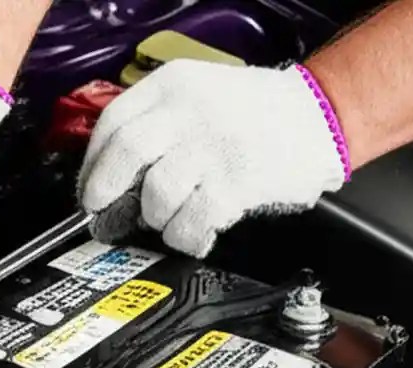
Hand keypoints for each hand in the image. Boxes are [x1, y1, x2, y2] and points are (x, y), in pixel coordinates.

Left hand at [78, 60, 348, 256]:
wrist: (322, 115)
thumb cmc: (256, 113)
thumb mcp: (198, 95)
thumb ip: (156, 123)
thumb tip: (109, 175)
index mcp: (174, 85)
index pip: (114, 122)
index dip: (93, 163)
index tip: (90, 189)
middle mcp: (190, 111)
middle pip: (126, 154)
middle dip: (107, 192)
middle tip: (107, 214)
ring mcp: (214, 146)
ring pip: (156, 194)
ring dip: (155, 218)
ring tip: (169, 219)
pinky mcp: (236, 182)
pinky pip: (190, 222)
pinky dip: (185, 237)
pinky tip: (194, 234)